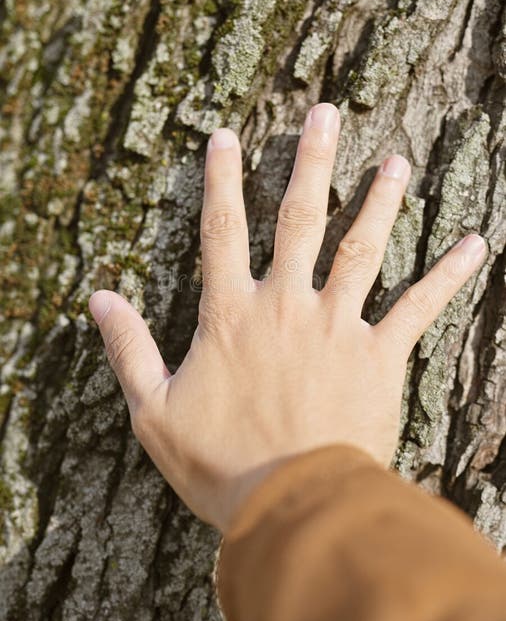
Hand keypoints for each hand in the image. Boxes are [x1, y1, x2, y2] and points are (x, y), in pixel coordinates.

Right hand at [89, 103, 486, 533]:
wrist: (291, 506)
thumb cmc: (220, 466)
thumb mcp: (153, 411)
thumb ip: (129, 350)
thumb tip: (99, 299)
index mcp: (231, 316)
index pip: (222, 231)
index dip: (221, 181)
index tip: (226, 137)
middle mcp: (286, 306)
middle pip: (300, 219)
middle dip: (312, 162)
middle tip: (327, 114)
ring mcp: (338, 326)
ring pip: (361, 248)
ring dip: (379, 201)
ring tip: (395, 160)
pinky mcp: (380, 357)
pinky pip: (419, 307)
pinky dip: (448, 275)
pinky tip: (475, 244)